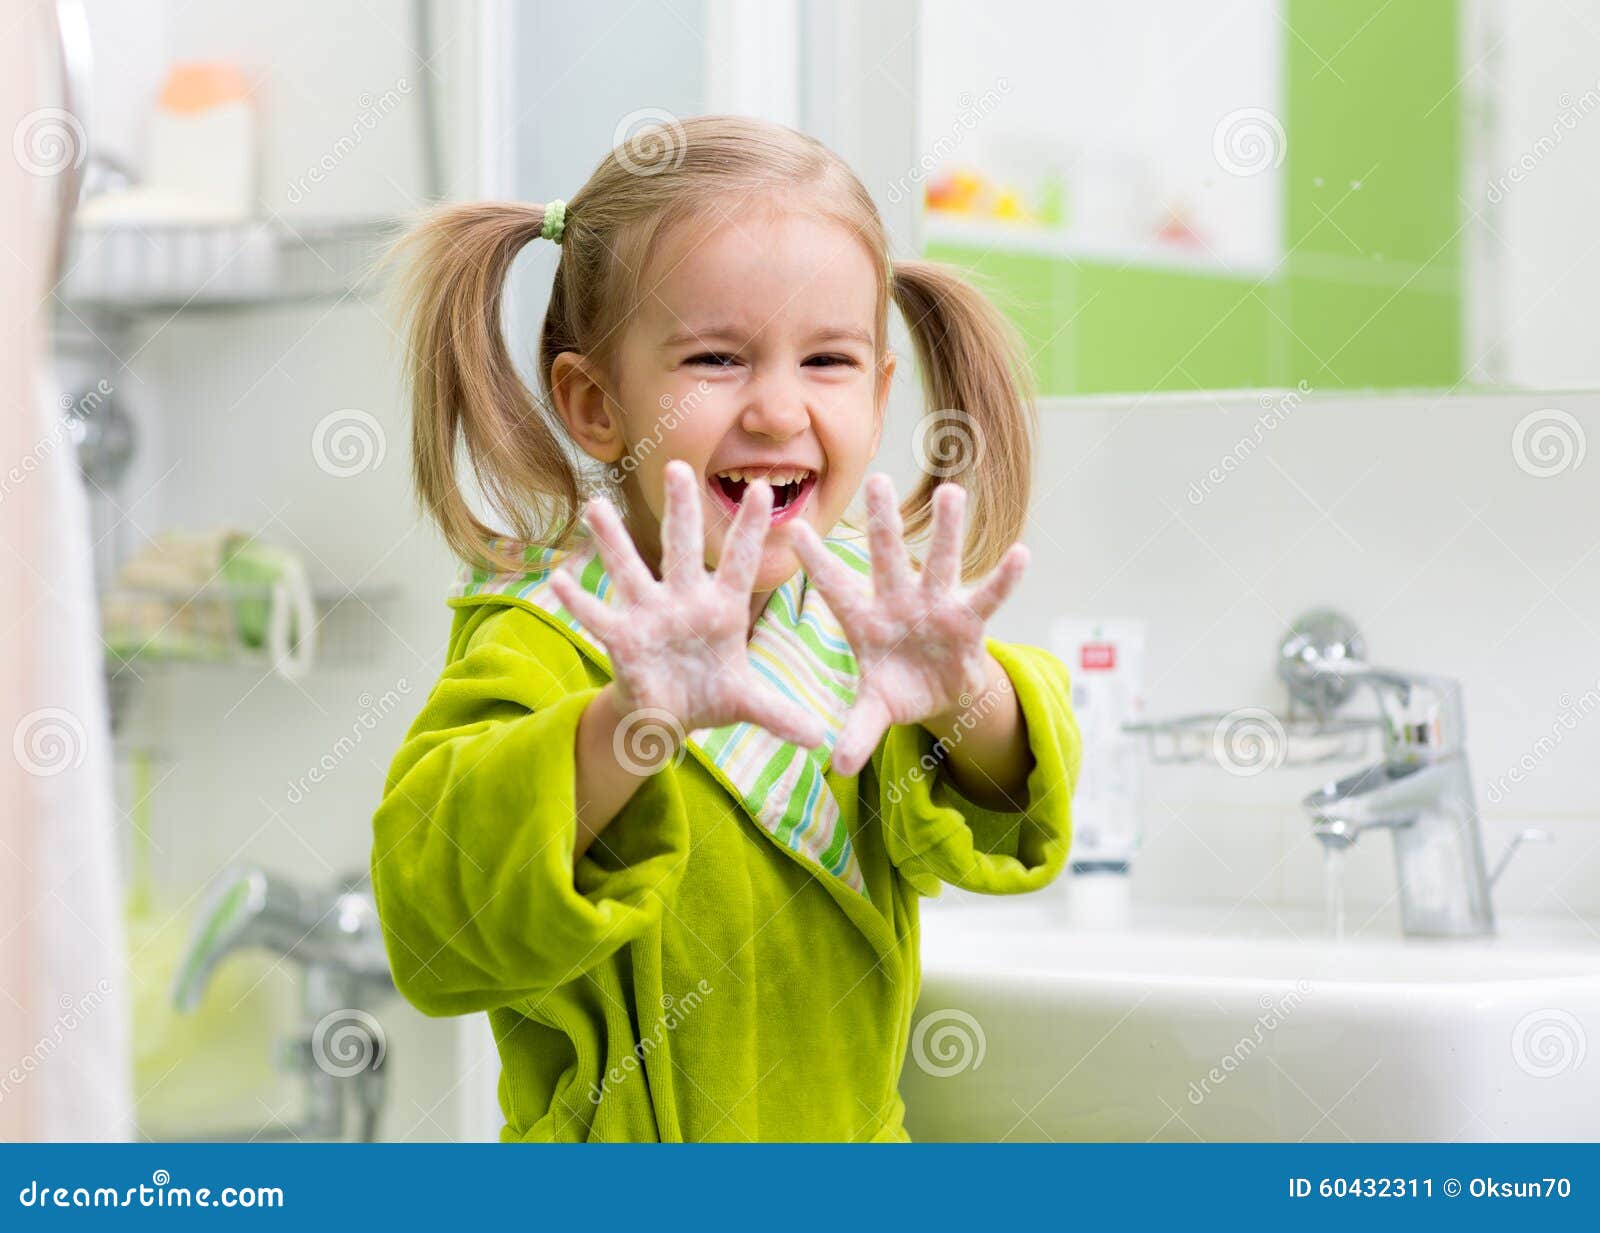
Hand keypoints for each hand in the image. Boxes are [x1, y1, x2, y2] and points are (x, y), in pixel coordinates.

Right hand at [549, 459, 825, 751]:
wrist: (668, 717)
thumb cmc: (709, 696)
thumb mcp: (746, 704)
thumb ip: (779, 714)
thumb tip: (820, 740)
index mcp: (722, 609)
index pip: (739, 562)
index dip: (749, 530)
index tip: (761, 490)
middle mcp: (684, 601)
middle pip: (681, 549)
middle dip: (681, 510)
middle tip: (677, 466)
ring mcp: (649, 616)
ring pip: (630, 571)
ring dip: (612, 542)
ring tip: (595, 507)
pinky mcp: (621, 639)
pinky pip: (598, 616)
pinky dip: (579, 600)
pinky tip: (559, 577)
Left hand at [784, 473, 1027, 776]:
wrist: (938, 694)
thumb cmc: (897, 690)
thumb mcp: (874, 711)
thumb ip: (857, 732)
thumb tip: (836, 767)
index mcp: (864, 620)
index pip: (834, 587)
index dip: (815, 562)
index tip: (792, 528)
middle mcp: (898, 602)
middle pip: (888, 557)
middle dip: (882, 521)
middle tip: (877, 478)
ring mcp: (935, 606)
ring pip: (942, 562)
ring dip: (948, 531)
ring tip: (953, 493)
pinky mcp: (969, 621)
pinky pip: (988, 597)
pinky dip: (1004, 579)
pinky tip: (1022, 552)